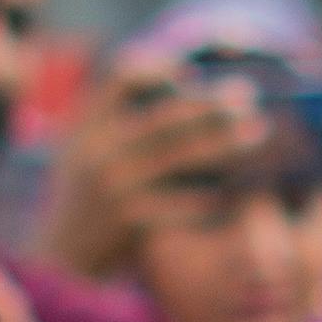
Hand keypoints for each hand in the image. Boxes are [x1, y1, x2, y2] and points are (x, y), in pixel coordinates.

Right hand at [41, 59, 243, 278]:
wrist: (63, 252)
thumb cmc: (90, 190)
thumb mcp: (87, 147)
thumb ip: (119, 118)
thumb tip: (183, 82)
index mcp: (88, 124)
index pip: (122, 77)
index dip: (159, 69)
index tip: (192, 74)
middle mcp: (99, 149)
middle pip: (164, 115)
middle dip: (211, 105)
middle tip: (248, 98)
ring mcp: (115, 185)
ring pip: (181, 155)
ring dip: (225, 142)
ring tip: (257, 133)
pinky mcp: (132, 220)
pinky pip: (184, 201)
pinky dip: (215, 191)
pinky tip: (239, 186)